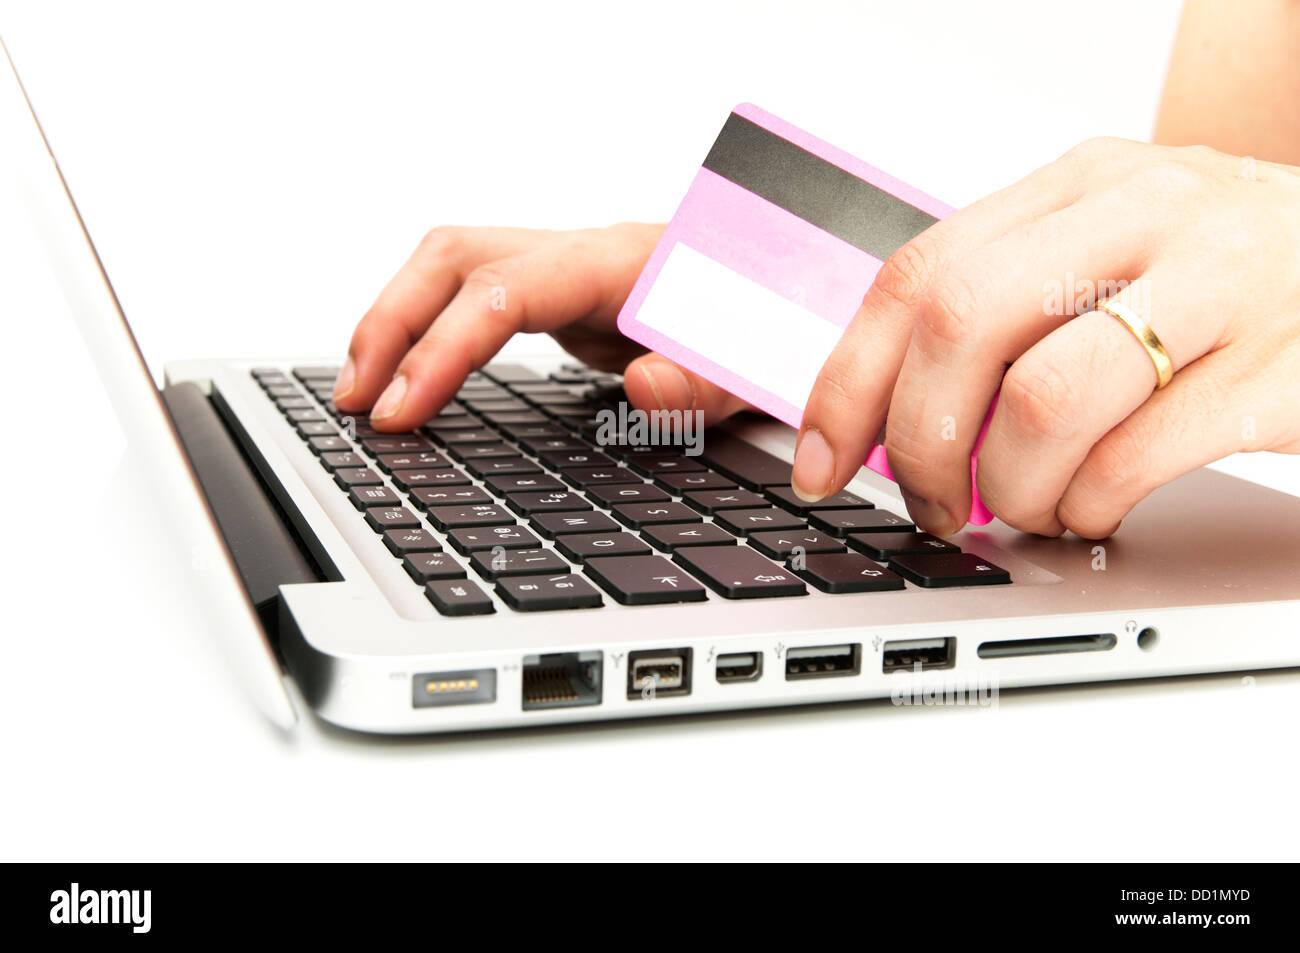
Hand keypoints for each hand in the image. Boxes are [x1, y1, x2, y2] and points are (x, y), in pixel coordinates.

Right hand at [333, 223, 749, 431]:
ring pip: (450, 265)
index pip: (505, 290)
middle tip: (359, 404)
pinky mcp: (561, 296)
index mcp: (626, 265)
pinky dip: (427, 330)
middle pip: (454, 256)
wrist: (792, 295)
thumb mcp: (762, 371)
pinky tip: (411, 377)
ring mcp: (566, 271)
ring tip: (362, 393)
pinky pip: (471, 294)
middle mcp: (584, 255)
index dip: (443, 348)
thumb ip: (712, 381)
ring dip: (393, 321)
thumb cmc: (777, 327)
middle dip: (390, 324)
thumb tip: (646, 389)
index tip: (401, 410)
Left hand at [791, 138, 1299, 538]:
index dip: (849, 380)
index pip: (918, 274)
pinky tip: (1097, 508)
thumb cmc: (1226, 274)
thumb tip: (886, 415)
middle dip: (921, 442)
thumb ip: (1006, 309)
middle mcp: (1145, 213)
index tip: (822, 460)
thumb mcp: (1111, 251)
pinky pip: (1135, 458)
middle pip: (962, 325)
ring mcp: (1221, 281)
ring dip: (1010, 486)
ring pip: (1044, 402)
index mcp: (1079, 186)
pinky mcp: (1282, 367)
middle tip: (933, 503)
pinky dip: (1089, 507)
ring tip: (1031, 507)